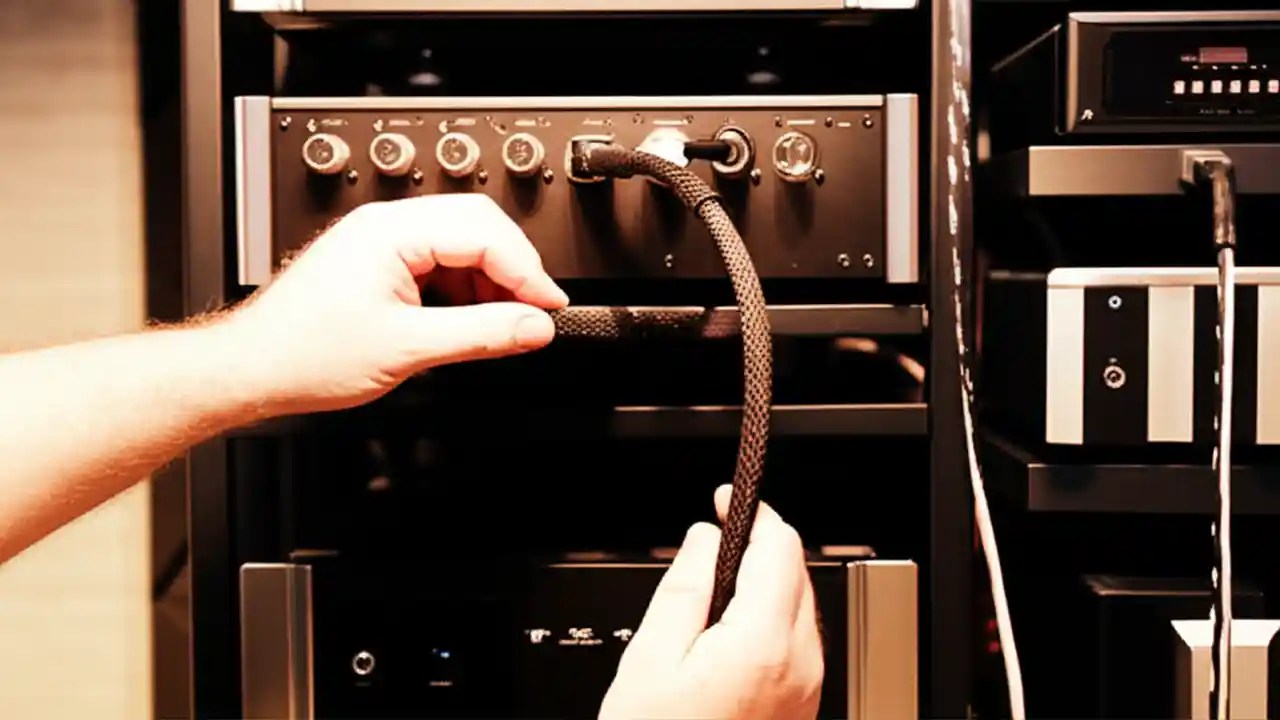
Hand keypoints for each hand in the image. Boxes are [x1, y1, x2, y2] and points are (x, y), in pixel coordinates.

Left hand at [225, 194, 568, 415]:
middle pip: (478, 226)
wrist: (255, 369)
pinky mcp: (379, 263)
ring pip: (461, 243)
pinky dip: (465, 288)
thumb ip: (481, 335)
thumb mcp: (408, 348)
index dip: (526, 270)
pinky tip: (472, 320)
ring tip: (505, 323)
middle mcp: (386, 225)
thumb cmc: (306, 353)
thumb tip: (533, 326)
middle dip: (514, 268)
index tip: (548, 306)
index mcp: (391, 231)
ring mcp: (382, 242)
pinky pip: (439, 261)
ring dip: (491, 280)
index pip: (483, 233)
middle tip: (536, 310)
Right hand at [600, 485, 822, 719]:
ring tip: (708, 596)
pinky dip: (767, 620)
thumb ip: (683, 589)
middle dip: (757, 547)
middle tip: (708, 546)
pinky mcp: (802, 707)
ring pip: (798, 606)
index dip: (752, 512)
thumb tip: (702, 538)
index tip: (724, 499)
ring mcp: (807, 690)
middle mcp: (801, 664)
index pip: (780, 546)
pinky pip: (795, 642)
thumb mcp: (652, 659)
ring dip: (762, 584)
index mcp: (765, 643)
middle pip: (795, 572)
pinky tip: (725, 635)